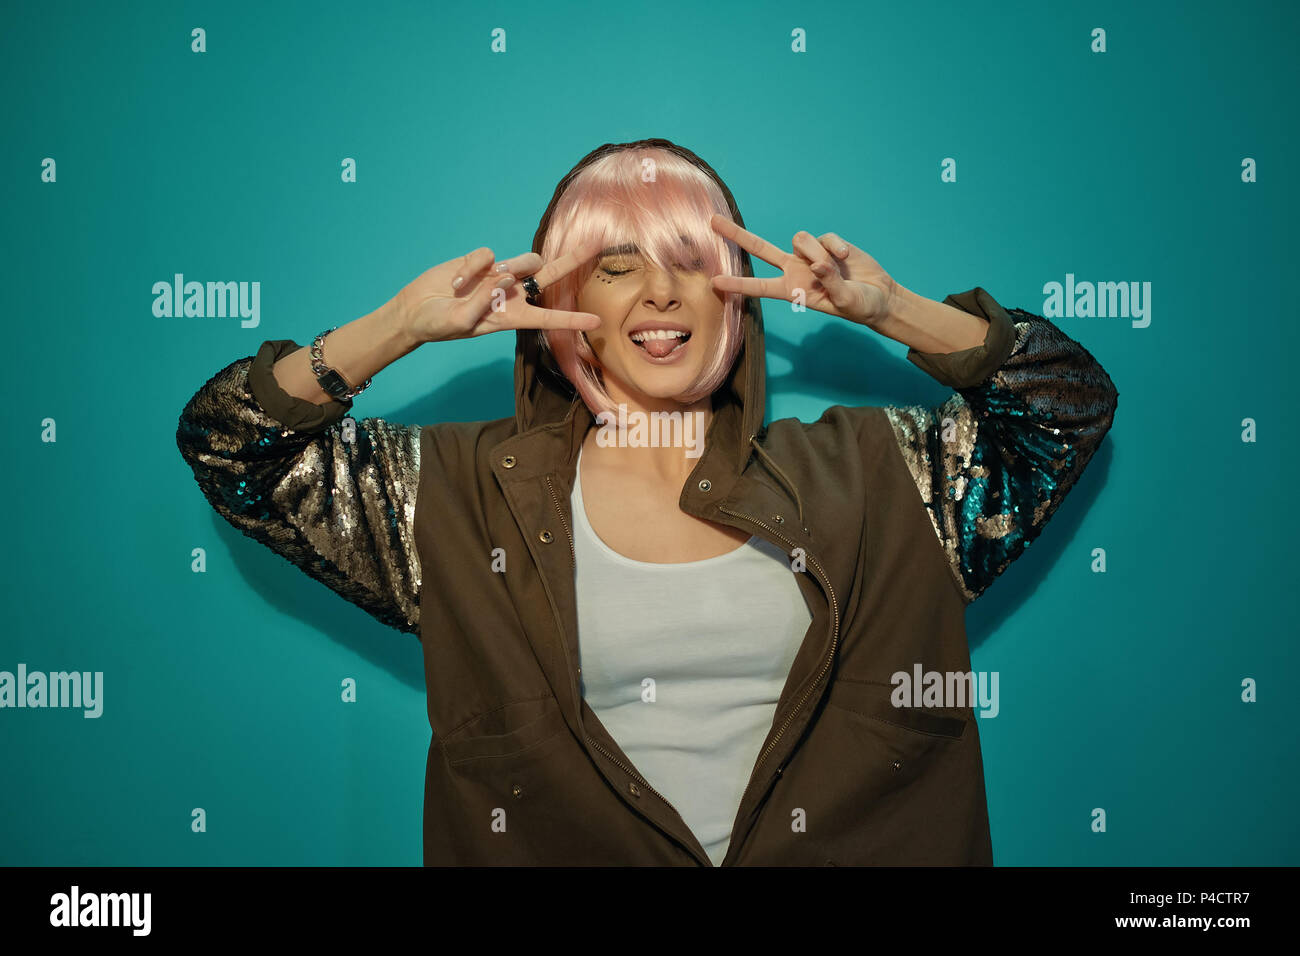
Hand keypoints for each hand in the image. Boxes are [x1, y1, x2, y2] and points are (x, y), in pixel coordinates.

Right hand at [396, 237, 604, 343]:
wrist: (415, 310)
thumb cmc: (438, 325)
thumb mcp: (460, 323)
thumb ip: (481, 303)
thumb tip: (502, 277)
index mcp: (512, 317)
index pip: (549, 318)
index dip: (572, 320)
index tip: (597, 322)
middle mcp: (511, 295)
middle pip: (550, 275)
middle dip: (572, 259)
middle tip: (596, 244)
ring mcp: (497, 275)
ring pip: (521, 261)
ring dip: (504, 268)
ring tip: (468, 286)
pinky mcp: (481, 261)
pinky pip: (487, 254)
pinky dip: (471, 267)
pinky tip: (455, 281)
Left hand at [708, 214, 897, 326]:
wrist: (879, 296)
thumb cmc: (859, 305)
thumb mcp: (844, 301)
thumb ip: (830, 282)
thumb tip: (818, 263)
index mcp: (792, 291)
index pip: (759, 287)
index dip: (738, 285)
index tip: (715, 282)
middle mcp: (795, 270)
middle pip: (760, 249)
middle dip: (736, 235)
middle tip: (712, 221)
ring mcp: (810, 255)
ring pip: (800, 239)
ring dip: (816, 251)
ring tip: (835, 267)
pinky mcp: (827, 244)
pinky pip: (825, 237)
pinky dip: (837, 247)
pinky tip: (847, 259)